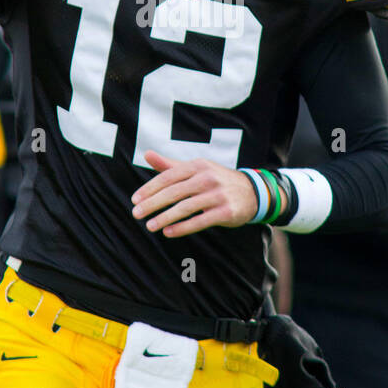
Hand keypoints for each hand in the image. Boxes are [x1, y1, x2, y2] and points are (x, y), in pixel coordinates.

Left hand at [131, 150, 258, 236]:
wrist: (252, 192)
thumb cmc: (216, 180)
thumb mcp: (196, 169)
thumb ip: (170, 165)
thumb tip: (147, 154)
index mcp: (198, 166)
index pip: (168, 176)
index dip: (150, 188)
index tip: (135, 200)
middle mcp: (208, 178)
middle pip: (174, 191)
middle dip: (152, 203)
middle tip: (136, 214)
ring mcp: (218, 195)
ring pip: (186, 207)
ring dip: (165, 217)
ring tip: (150, 226)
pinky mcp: (226, 212)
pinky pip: (200, 221)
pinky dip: (183, 227)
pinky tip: (168, 233)